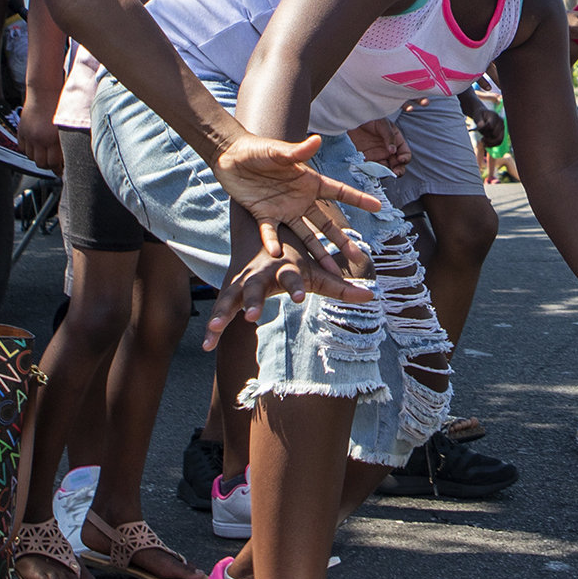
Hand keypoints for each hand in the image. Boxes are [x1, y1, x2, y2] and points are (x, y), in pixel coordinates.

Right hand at [17, 94, 62, 171]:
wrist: (44, 91)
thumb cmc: (59, 106)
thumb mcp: (66, 127)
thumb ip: (65, 144)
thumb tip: (66, 160)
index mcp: (53, 139)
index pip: (54, 164)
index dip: (59, 169)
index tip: (62, 170)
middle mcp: (39, 139)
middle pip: (42, 164)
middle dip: (49, 166)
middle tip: (54, 164)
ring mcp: (29, 136)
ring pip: (31, 157)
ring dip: (38, 158)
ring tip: (45, 154)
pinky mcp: (21, 131)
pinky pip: (23, 148)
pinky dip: (29, 150)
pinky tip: (36, 146)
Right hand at [200, 201, 371, 348]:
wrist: (256, 233)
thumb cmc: (292, 259)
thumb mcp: (316, 272)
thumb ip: (341, 287)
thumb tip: (371, 296)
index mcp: (284, 269)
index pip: (293, 279)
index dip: (295, 287)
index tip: (298, 297)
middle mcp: (260, 274)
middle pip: (256, 287)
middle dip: (253, 300)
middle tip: (252, 314)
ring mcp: (242, 283)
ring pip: (231, 297)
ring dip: (223, 312)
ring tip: (215, 328)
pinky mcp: (229, 292)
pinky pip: (220, 309)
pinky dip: (213, 327)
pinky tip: (206, 345)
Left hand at [215, 133, 382, 281]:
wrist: (230, 156)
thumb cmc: (257, 149)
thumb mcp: (278, 150)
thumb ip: (297, 151)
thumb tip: (316, 140)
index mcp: (309, 182)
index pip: (339, 192)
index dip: (358, 199)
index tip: (379, 207)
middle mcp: (300, 199)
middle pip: (326, 224)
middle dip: (342, 241)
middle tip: (358, 258)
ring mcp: (284, 210)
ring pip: (306, 236)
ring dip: (318, 253)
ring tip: (330, 272)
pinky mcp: (264, 216)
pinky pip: (271, 233)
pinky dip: (273, 243)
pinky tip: (278, 256)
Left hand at [349, 116, 411, 174]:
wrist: (352, 119)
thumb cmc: (370, 117)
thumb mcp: (382, 123)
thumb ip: (389, 136)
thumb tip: (393, 150)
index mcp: (396, 142)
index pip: (405, 153)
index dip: (405, 158)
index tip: (401, 159)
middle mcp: (388, 152)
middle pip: (398, 165)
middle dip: (398, 170)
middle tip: (396, 173)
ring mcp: (377, 157)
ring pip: (385, 170)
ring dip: (385, 173)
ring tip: (381, 172)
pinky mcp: (366, 160)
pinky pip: (371, 170)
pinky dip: (372, 172)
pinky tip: (370, 170)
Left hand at [467, 101, 506, 146]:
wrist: (484, 116)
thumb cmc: (480, 116)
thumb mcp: (477, 116)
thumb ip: (479, 120)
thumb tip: (481, 126)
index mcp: (494, 116)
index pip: (491, 127)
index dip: (484, 131)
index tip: (479, 131)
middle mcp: (501, 122)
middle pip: (495, 134)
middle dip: (487, 137)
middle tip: (481, 137)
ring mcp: (503, 128)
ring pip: (499, 140)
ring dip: (490, 142)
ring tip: (483, 141)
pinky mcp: (502, 133)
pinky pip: (499, 142)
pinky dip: (492, 145)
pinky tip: (486, 144)